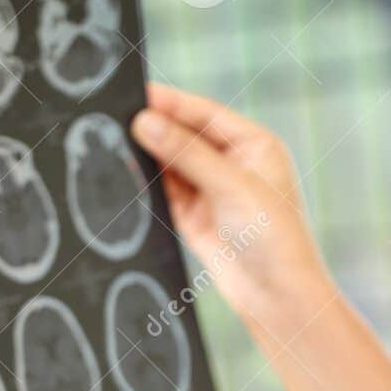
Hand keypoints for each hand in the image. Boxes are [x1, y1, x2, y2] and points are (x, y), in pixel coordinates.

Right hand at [133, 83, 338, 331]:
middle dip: (155, 128)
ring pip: (171, 163)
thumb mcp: (231, 185)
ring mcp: (212, 190)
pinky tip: (126, 172)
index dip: (172, 103)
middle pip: (184, 135)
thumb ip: (186, 152)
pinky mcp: (194, 216)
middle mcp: (233, 163)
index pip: (205, 113)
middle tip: (117, 117)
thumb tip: (145, 122)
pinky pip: (164, 191)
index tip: (137, 94)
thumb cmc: (274, 237)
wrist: (276, 296)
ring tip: (114, 142)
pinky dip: (146, 183)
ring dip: (148, 156)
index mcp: (254, 145)